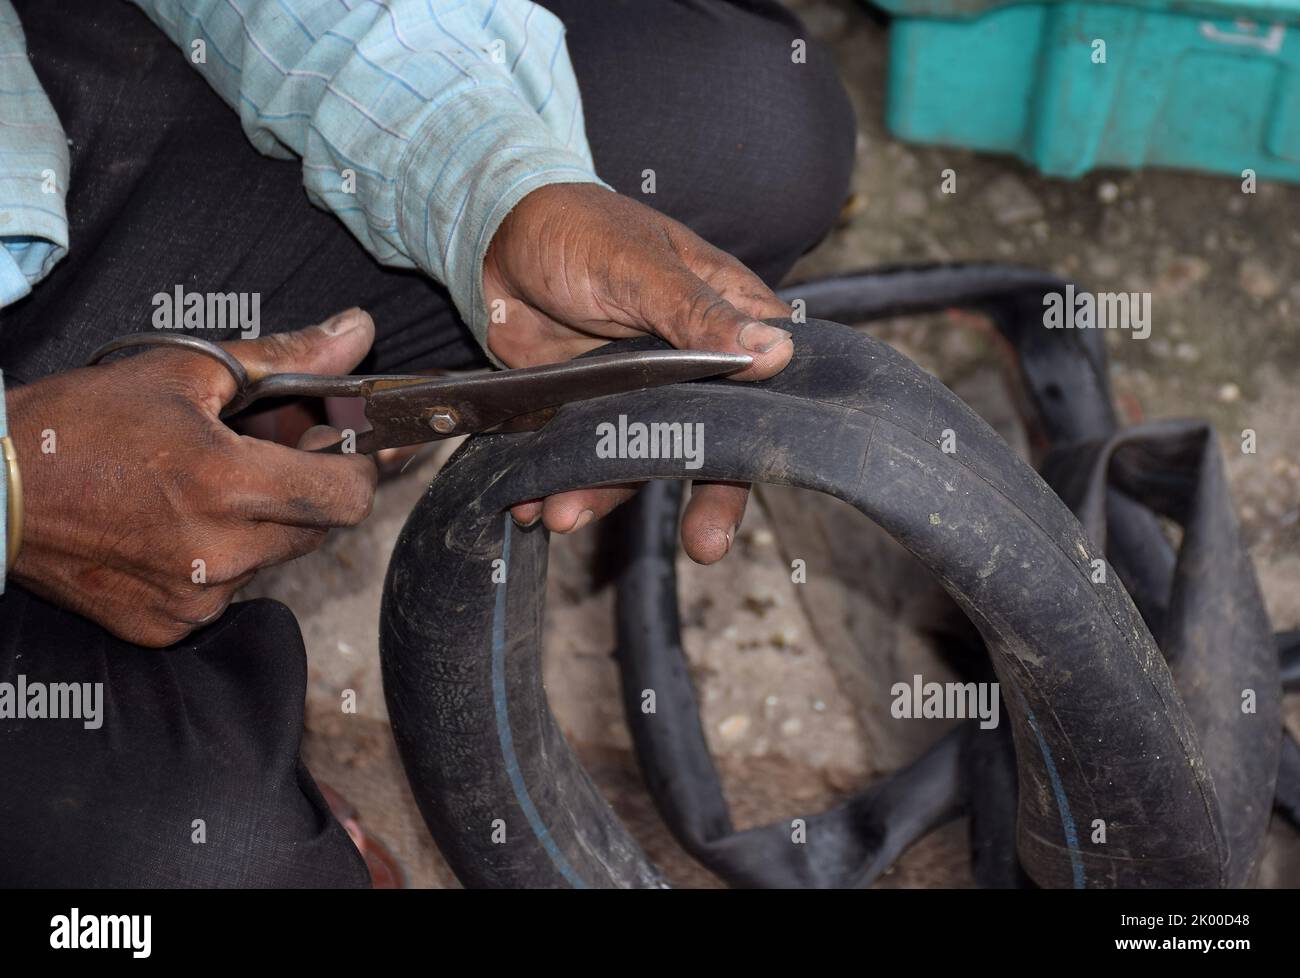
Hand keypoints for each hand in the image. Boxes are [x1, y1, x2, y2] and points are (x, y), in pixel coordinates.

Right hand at [7, 310, 378, 646]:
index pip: (348, 495)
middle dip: (311, 485)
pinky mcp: (167, 626)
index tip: (345, 442)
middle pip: (319, 527)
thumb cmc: (78, 423)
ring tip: (215, 479)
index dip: (358, 465)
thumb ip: (287, 359)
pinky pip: (229, 591)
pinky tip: (182, 521)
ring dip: (267, 520)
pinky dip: (225, 556)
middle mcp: (220, 554)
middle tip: (276, 446)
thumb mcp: (185, 372)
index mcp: (228, 486)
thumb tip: (356, 334)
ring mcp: (194, 599)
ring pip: (275, 558)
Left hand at [483, 183, 792, 562]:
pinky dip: (564, 487)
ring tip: (563, 514)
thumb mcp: (640, 268)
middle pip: (718, 439)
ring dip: (607, 495)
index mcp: (725, 316)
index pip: (771, 382)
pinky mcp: (592, 412)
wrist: (494, 239)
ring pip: (646, 460)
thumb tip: (777, 353)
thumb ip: (699, 315)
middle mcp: (692, 365)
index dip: (773, 432)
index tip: (767, 475)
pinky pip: (590, 461)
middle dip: (711, 497)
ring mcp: (641, 394)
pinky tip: (533, 504)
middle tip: (707, 544)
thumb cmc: (579, 229)